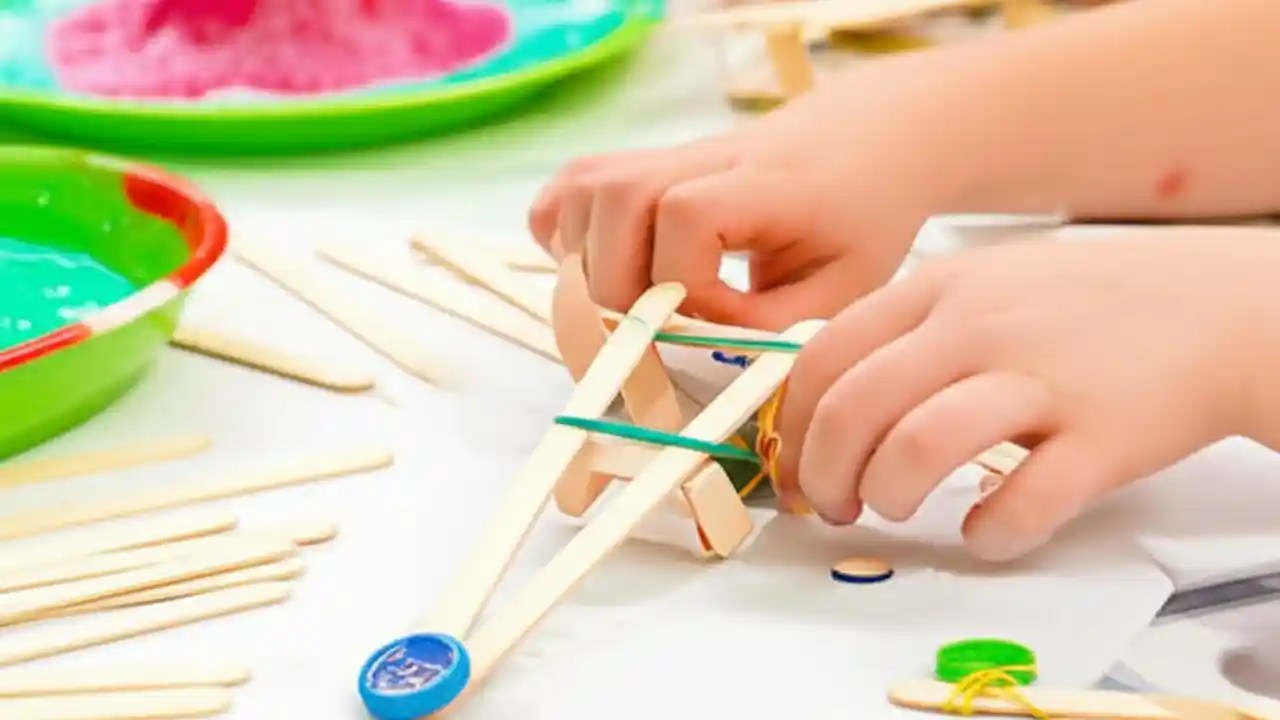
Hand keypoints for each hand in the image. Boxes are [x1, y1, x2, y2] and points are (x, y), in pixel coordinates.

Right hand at [527, 57, 972, 329]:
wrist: (860, 143)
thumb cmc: (857, 219)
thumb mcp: (845, 288)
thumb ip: (776, 327)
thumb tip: (698, 350)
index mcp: (761, 182)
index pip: (686, 216)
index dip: (687, 283)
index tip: (720, 320)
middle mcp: (696, 159)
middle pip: (615, 204)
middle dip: (621, 289)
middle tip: (658, 333)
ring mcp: (655, 159)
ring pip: (579, 200)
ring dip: (587, 268)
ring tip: (630, 308)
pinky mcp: (629, 167)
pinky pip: (565, 199)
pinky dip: (563, 242)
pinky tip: (601, 275)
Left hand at [776, 228, 1279, 560]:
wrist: (1215, 306)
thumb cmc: (1088, 304)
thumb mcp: (984, 281)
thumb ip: (909, 326)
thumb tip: (830, 395)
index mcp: (939, 290)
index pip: (825, 358)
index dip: (793, 426)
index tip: (795, 469)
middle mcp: (978, 328)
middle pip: (854, 409)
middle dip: (824, 474)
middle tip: (834, 504)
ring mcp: (1039, 379)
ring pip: (917, 449)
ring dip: (887, 495)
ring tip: (897, 508)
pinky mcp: (1100, 438)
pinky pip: (1022, 502)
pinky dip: (987, 533)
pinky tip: (984, 528)